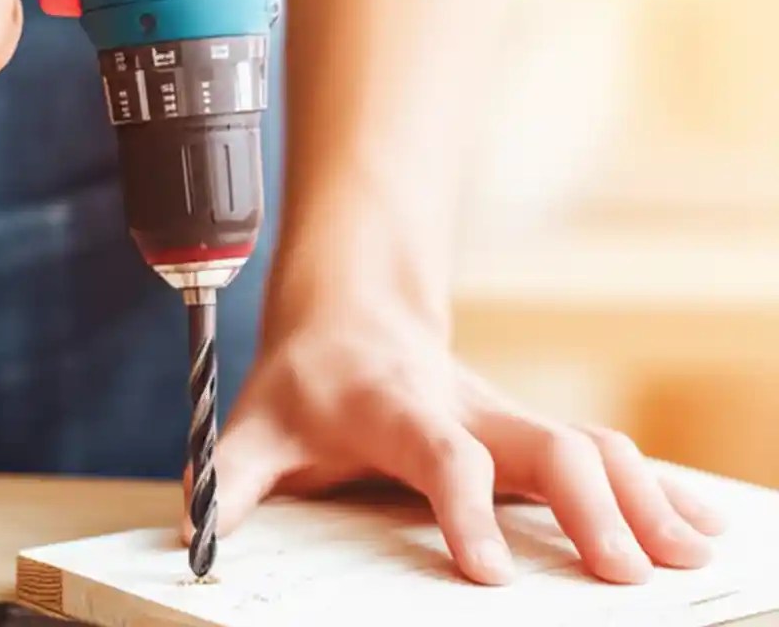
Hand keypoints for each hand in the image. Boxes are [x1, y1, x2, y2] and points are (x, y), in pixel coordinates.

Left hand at [183, 304, 726, 585]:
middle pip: (544, 445)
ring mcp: (505, 415)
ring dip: (643, 498)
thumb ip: (227, 481)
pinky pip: (605, 452)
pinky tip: (696, 527)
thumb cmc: (305, 382)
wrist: (352, 313)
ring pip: (590, 446)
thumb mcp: (254, 427)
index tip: (492, 572)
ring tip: (687, 558)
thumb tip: (193, 542)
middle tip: (625, 575)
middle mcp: (463, 407)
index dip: (467, 506)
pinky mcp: (529, 428)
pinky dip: (655, 487)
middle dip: (592, 506)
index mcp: (392, 409)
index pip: (440, 454)